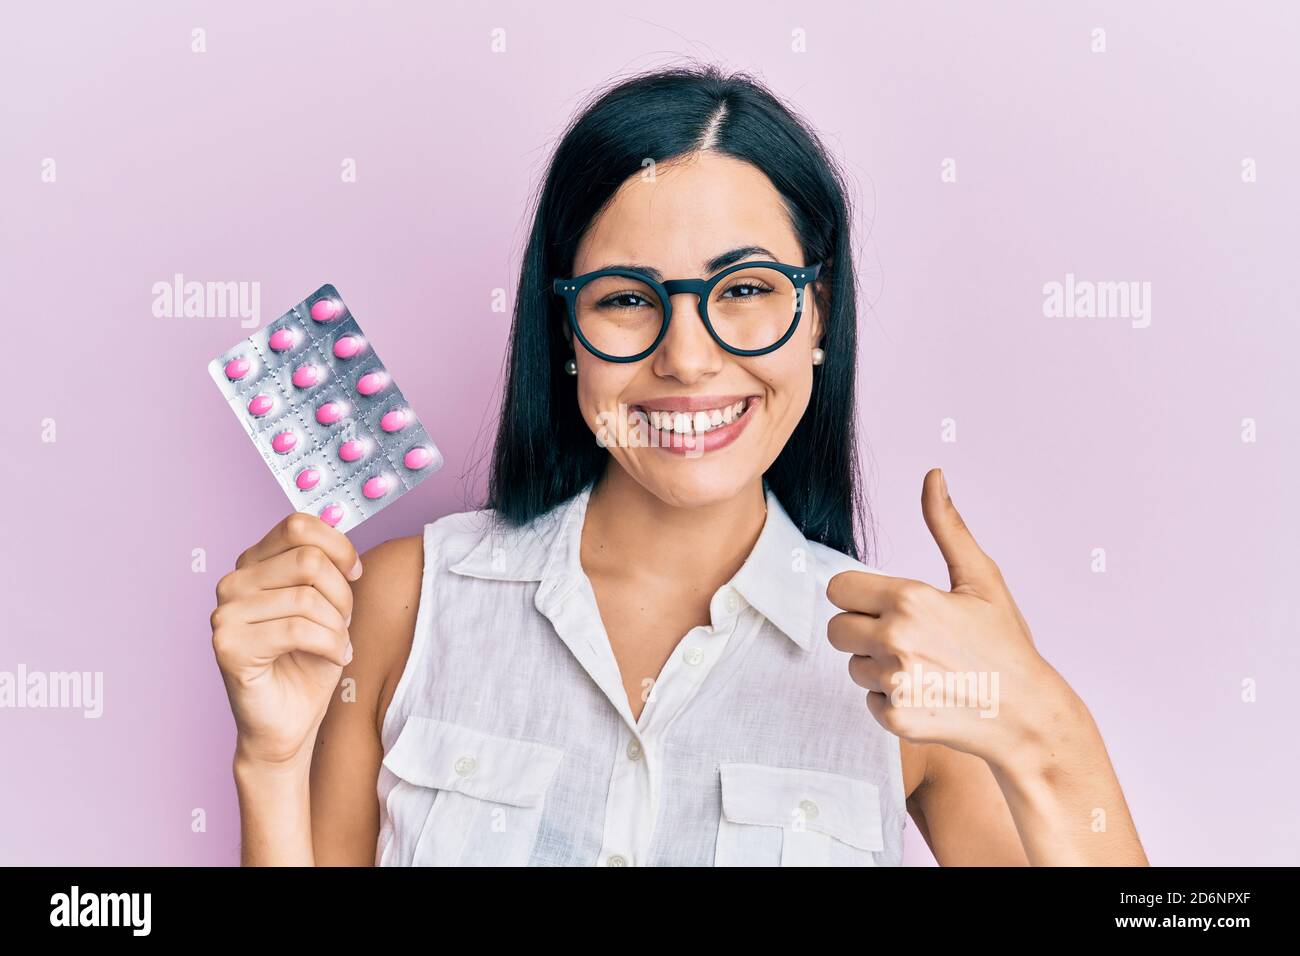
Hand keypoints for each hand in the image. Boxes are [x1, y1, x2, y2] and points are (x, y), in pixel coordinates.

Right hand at [211, 512, 360, 769]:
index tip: (354, 575)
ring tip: (337, 644)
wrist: (289, 724)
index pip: (298, 525)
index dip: (338, 546)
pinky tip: (335, 657)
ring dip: (337, 626)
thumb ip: (326, 566)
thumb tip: (342, 537)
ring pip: (306, 597)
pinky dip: (331, 644)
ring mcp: (224, 613)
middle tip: (343, 622)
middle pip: (308, 560)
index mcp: (254, 563)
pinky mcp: (228, 645)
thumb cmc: (309, 662)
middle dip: (341, 594)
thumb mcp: (327, 603)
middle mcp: (233, 582)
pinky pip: (298, 629)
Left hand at [827, 469, 1071, 766]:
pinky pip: (869, 700)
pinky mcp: (896, 717)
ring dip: (878, 667)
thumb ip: (947, 527)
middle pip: (836, 628)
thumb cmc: (1006, 643)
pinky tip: (928, 696)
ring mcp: (895, 681)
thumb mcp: (981, 580)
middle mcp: (896, 638)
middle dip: (862, 630)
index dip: (859, 596)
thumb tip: (933, 476)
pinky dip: (892, 700)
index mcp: (910, 598)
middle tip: (906, 638)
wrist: (1030, 715)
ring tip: (925, 668)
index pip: (838, 588)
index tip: (887, 605)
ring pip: (852, 666)